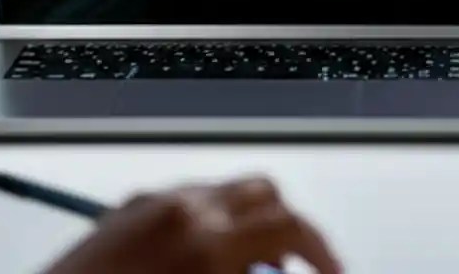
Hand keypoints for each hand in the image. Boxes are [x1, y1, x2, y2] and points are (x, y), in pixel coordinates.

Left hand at [44, 176, 342, 273]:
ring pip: (226, 192)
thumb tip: (283, 270)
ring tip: (246, 265)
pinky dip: (209, 220)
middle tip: (292, 264)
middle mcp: (184, 209)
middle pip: (265, 192)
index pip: (290, 225)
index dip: (321, 251)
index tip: (331, 272)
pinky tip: (200, 258)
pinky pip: (187, 199)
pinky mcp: (126, 207)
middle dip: (288, 226)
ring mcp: (152, 203)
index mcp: (208, 241)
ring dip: (248, 222)